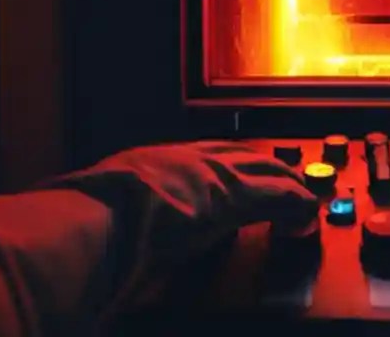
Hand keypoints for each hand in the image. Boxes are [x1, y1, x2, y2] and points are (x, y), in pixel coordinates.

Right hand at [48, 141, 316, 307]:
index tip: (241, 174)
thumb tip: (87, 232)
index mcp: (150, 162)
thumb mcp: (94, 212)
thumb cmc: (83, 225)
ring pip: (263, 170)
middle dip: (265, 169)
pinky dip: (295, 202)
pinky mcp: (232, 198)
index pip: (201, 157)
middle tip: (286, 180)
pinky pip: (277, 194)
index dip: (227, 165)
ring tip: (303, 197)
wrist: (94, 218)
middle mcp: (184, 159)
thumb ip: (105, 218)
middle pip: (240, 156)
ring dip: (285, 183)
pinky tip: (306, 210)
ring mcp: (208, 174)